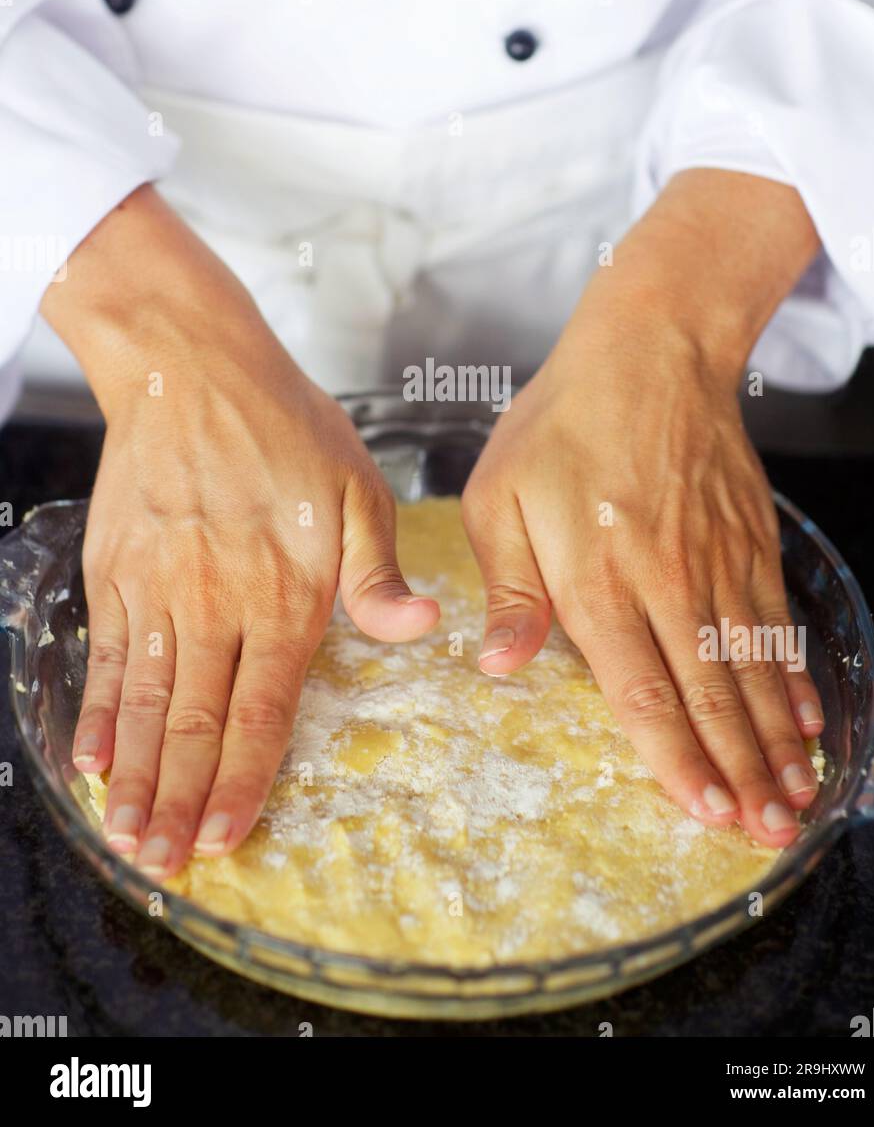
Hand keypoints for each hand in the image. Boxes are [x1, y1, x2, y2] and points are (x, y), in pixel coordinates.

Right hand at [43, 186, 438, 875]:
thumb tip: (420, 631)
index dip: (241, 780)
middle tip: (165, 867)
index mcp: (283, 594)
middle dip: (180, 803)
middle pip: (194, 724)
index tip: (227, 838)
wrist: (190, 366)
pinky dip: (98, 714)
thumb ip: (378, 572)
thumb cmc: (285, 425)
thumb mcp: (358, 488)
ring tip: (126, 838)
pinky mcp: (117, 572)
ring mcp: (157, 591)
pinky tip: (92, 760)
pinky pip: (105, 658)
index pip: (261, 710)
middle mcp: (215, 605)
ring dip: (136, 778)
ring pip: (144, 704)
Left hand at [461, 170, 824, 846]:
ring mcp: (717, 563)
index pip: (641, 691)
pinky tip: (806, 717)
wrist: (650, 348)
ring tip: (796, 798)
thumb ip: (509, 587)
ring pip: (751, 668)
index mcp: (597, 580)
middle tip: (765, 833)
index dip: (675, 759)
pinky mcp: (750, 541)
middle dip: (739, 773)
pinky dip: (792, 675)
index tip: (703, 812)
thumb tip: (499, 665)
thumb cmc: (562, 423)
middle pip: (709, 695)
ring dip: (775, 740)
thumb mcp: (501, 495)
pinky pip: (775, 622)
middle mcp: (666, 582)